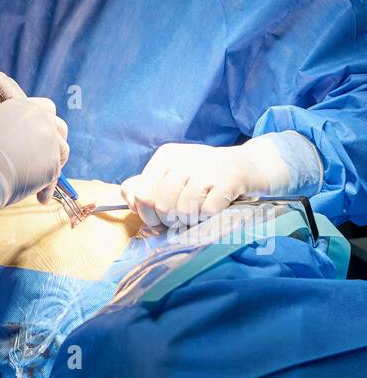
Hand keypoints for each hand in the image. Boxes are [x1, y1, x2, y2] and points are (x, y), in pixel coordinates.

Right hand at [0, 96, 69, 207]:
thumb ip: (15, 132)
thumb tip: (31, 146)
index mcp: (21, 106)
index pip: (46, 108)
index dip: (47, 125)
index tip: (42, 140)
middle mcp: (38, 116)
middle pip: (60, 126)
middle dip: (58, 144)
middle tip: (50, 159)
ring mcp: (48, 137)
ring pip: (62, 151)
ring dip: (53, 167)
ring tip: (38, 185)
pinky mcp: (54, 159)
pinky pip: (56, 174)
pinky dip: (48, 187)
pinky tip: (39, 197)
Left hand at [120, 133, 320, 227]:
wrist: (248, 166)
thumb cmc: (204, 176)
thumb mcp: (172, 175)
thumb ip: (144, 186)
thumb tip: (129, 198)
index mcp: (166, 156)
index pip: (143, 194)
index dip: (148, 215)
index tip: (159, 220)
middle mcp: (184, 158)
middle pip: (162, 205)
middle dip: (169, 221)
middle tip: (181, 220)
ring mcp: (207, 168)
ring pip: (183, 211)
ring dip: (189, 222)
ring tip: (197, 215)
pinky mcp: (228, 180)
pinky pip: (207, 212)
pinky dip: (207, 219)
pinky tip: (212, 211)